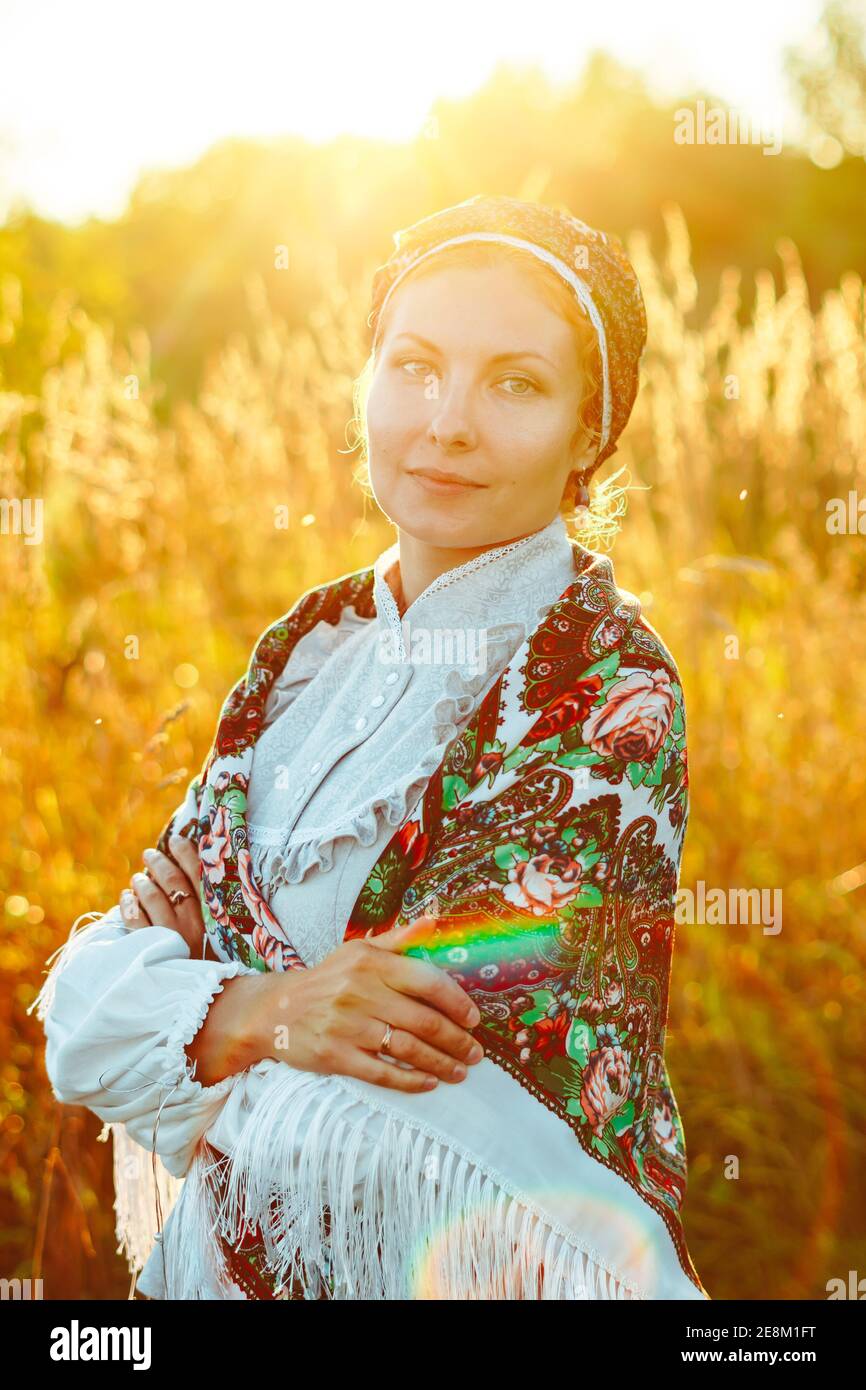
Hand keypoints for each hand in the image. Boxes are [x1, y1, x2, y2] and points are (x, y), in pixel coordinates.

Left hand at [120, 833, 207, 957]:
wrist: (191, 999)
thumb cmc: (199, 960)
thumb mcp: (209, 934)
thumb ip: (201, 905)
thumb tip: (184, 869)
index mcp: (213, 918)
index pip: (200, 876)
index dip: (187, 853)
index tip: (175, 839)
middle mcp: (194, 926)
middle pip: (174, 882)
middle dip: (159, 863)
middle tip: (149, 855)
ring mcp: (171, 938)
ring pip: (152, 896)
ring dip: (142, 882)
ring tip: (138, 879)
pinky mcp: (150, 949)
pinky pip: (134, 918)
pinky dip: (127, 903)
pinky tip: (126, 898)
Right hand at [257, 915, 484, 1093]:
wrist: (274, 1010)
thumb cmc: (326, 980)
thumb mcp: (358, 951)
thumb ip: (399, 939)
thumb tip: (434, 920)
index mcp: (371, 963)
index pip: (427, 981)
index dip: (457, 1002)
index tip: (474, 1019)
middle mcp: (361, 992)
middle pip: (424, 1021)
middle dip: (457, 1040)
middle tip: (475, 1052)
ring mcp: (348, 1026)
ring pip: (408, 1049)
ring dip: (441, 1063)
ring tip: (460, 1071)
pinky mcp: (336, 1056)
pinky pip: (382, 1073)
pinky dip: (410, 1081)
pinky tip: (429, 1083)